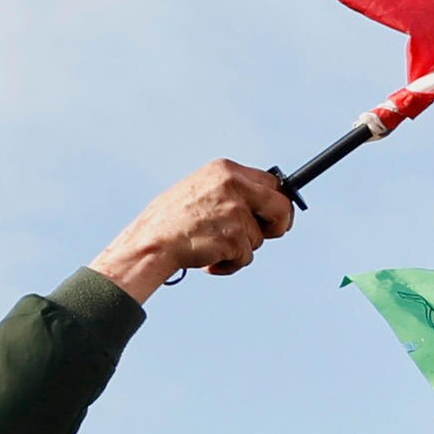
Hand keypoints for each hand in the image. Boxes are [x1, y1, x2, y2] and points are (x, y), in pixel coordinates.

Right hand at [90, 159, 297, 299]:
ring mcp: (235, 211)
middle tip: (271, 234)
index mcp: (225, 170)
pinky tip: (209, 259)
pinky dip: (230, 264)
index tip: (276, 215)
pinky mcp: (234, 237)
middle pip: (281, 206)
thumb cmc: (173, 220)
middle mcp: (234, 186)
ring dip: (240, 249)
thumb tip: (264, 204)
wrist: (152, 241)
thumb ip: (232, 191)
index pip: (270, 182)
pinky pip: (246, 258)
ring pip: (259, 238)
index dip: (276, 201)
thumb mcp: (202, 189)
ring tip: (212, 246)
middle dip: (280, 224)